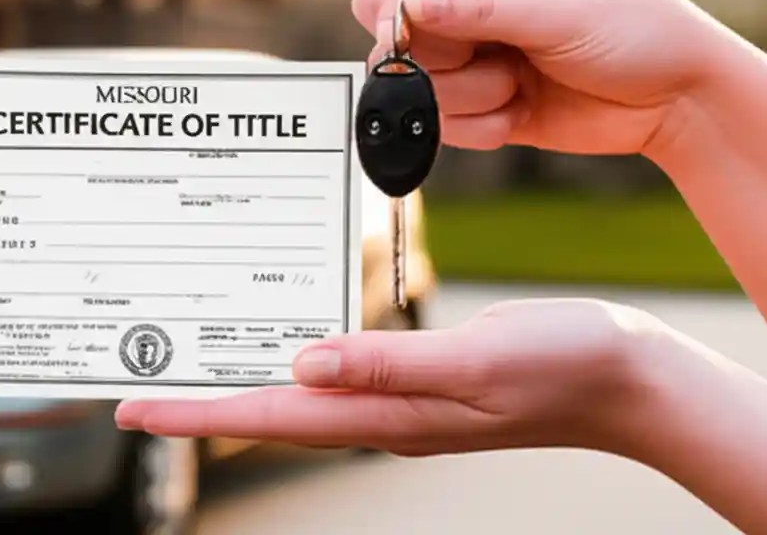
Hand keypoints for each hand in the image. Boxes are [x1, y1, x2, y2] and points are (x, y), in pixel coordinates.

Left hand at [117, 299, 670, 455]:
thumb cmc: (565, 364)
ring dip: (239, 388)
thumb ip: (388, 365)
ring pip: (297, 399)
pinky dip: (292, 366)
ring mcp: (400, 403)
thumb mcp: (477, 360)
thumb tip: (302, 366)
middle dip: (201, 406)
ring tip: (190, 374)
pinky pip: (335, 377)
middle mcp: (382, 416)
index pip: (270, 416)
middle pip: (270, 414)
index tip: (134, 411)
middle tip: (136, 398)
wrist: (632, 380)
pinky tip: (283, 350)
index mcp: (388, 415)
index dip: (198, 414)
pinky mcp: (419, 383)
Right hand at [352, 0, 740, 157]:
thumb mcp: (557, 13)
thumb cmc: (633, 33)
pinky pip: (437, 120)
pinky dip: (479, 124)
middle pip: (392, 23)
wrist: (672, 101)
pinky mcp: (470, 97)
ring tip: (522, 82)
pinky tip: (522, 108)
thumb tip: (408, 3)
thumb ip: (478, 9)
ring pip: (413, 79)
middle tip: (480, 60)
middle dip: (430, 54)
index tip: (398, 33)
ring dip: (469, 93)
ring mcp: (466, 46)